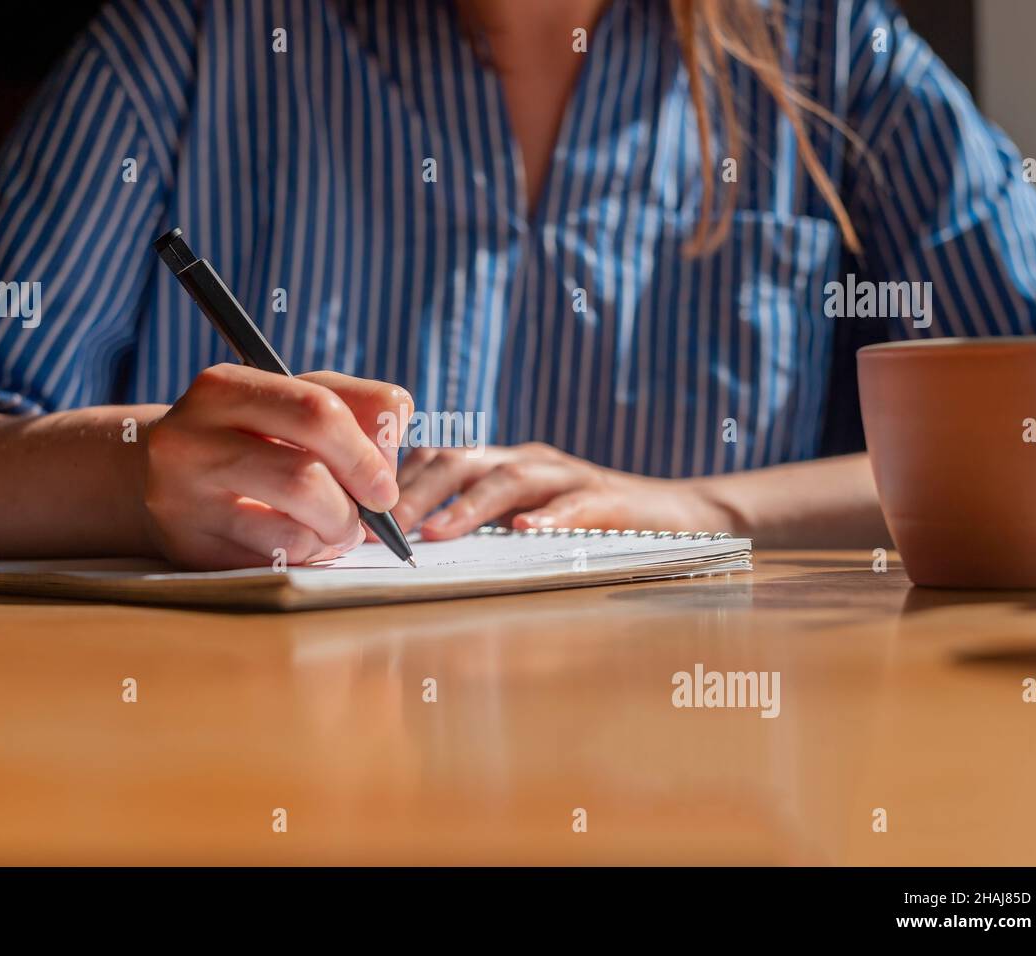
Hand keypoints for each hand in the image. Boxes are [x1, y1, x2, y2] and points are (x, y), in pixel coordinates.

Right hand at [141, 365, 412, 568]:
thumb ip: (355, 406)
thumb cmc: (251, 433)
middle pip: (307, 477)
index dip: (368, 453)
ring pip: (295, 531)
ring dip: (334, 533)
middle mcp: (190, 440)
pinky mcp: (189, 548)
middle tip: (373, 510)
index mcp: (222, 387)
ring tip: (333, 524)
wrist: (166, 473)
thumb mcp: (294, 400)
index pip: (318, 412)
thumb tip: (393, 444)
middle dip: (355, 503)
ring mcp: (182, 499)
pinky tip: (300, 539)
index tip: (385, 480)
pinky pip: (276, 563)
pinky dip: (306, 555)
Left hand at [393, 442, 730, 538]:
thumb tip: (410, 547)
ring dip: (469, 506)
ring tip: (437, 533)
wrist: (674, 515)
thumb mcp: (521, 516)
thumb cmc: (585, 522)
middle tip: (384, 526)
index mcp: (500, 463)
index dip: (398, 481)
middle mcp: (526, 461)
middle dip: (418, 493)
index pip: (436, 458)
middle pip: (462, 461)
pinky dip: (548, 517)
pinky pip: (573, 504)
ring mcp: (566, 476)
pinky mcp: (606, 498)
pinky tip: (525, 531)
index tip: (361, 513)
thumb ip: (475, 519)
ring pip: (509, 479)